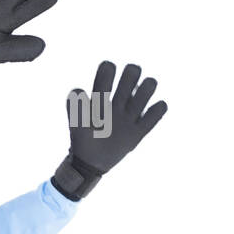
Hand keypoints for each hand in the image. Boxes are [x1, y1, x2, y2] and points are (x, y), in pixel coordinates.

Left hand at [51, 61, 167, 200]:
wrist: (90, 163)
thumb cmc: (82, 140)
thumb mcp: (76, 125)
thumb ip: (75, 108)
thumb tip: (78, 90)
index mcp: (100, 98)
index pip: (107, 71)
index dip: (107, 70)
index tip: (103, 83)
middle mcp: (118, 101)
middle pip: (132, 73)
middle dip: (131, 74)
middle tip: (123, 92)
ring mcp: (130, 114)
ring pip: (148, 87)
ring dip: (145, 90)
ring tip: (134, 106)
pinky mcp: (140, 129)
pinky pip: (158, 111)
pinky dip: (157, 109)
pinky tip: (144, 118)